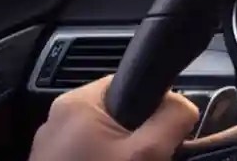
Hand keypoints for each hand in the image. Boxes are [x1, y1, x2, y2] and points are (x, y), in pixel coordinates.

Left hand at [29, 76, 199, 160]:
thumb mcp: (146, 156)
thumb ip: (172, 120)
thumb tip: (185, 105)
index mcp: (78, 102)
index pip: (131, 83)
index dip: (156, 107)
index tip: (165, 136)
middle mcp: (59, 118)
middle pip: (119, 115)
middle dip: (141, 137)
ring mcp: (51, 147)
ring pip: (105, 140)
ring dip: (125, 156)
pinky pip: (90, 157)